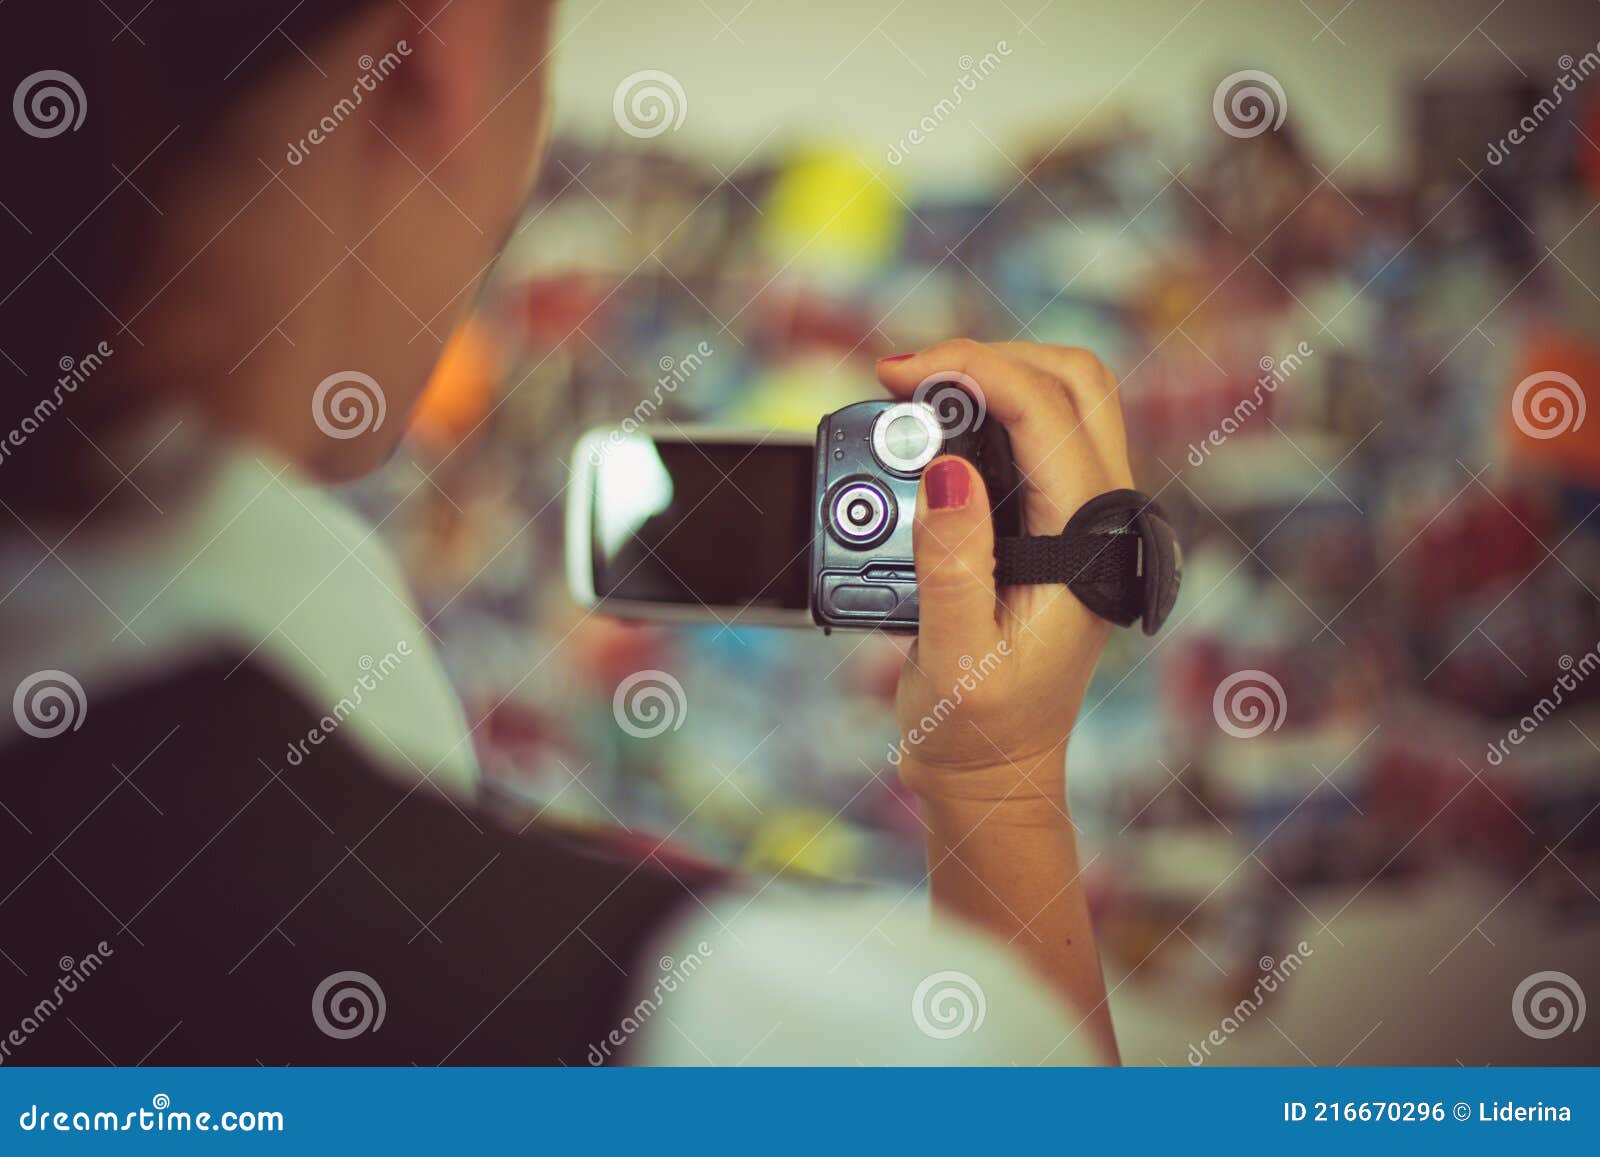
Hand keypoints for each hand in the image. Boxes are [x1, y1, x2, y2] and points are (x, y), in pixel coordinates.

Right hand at [877, 340, 1132, 813]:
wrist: (993, 771)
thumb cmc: (976, 727)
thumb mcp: (953, 657)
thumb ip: (952, 565)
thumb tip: (946, 470)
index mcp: (1088, 546)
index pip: (1047, 414)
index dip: (973, 370)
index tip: (899, 373)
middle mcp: (1100, 519)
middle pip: (1072, 381)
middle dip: (990, 356)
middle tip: (906, 374)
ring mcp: (1083, 517)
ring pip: (1060, 399)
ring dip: (990, 378)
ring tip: (912, 394)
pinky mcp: (1055, 523)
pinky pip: (1033, 436)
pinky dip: (984, 413)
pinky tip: (930, 430)